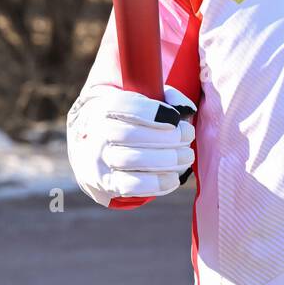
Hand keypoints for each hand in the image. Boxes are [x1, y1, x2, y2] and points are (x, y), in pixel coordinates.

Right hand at [67, 84, 195, 207]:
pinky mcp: (107, 183)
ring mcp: (99, 160)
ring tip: (186, 155)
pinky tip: (173, 177)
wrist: (95, 145)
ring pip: (132, 160)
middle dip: (167, 137)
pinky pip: (131, 187)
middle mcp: (98, 133)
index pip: (126, 107)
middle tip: (188, 135)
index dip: (153, 113)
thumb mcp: (143, 100)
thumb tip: (187, 110)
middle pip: (131, 135)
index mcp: (106, 107)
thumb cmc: (130, 119)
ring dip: (166, 160)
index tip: (176, 118)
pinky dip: (156, 183)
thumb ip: (167, 98)